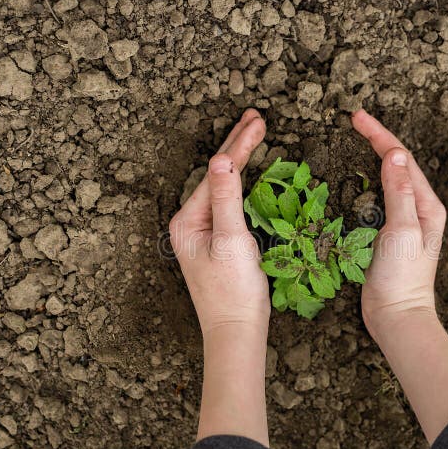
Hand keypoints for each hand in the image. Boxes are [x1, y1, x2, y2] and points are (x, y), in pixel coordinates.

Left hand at [169, 109, 271, 444]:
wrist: (236, 332)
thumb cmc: (233, 291)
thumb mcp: (231, 240)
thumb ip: (226, 199)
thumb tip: (219, 160)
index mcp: (188, 221)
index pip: (217, 173)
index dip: (239, 145)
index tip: (259, 121)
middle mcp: (191, 224)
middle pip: (216, 176)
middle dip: (237, 145)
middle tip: (256, 117)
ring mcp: (204, 234)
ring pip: (223, 187)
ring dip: (239, 161)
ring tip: (253, 135)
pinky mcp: (218, 244)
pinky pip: (228, 203)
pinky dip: (242, 184)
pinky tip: (250, 176)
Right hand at [351, 110, 446, 341]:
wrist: (396, 316)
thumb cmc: (402, 277)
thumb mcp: (402, 229)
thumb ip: (399, 192)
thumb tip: (396, 154)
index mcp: (426, 205)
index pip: (403, 159)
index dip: (380, 135)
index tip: (357, 116)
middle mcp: (418, 209)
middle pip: (397, 165)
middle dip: (377, 140)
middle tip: (354, 120)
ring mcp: (404, 221)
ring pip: (388, 180)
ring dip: (372, 158)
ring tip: (356, 139)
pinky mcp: (389, 235)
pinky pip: (378, 200)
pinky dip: (366, 183)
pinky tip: (354, 179)